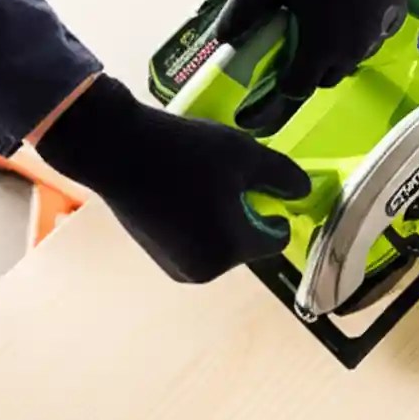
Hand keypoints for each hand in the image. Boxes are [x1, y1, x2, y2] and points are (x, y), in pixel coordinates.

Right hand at [36, 75, 310, 282]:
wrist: (116, 149)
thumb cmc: (184, 152)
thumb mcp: (245, 154)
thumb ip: (283, 176)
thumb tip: (302, 192)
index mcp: (231, 249)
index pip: (277, 239)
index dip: (275, 209)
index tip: (260, 185)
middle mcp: (206, 270)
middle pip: (248, 244)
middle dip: (246, 215)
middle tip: (227, 179)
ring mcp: (179, 267)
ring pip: (222, 244)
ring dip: (222, 219)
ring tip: (203, 184)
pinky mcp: (159, 258)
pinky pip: (197, 244)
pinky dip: (199, 224)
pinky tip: (184, 193)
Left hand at [216, 0, 418, 132]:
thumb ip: (245, 10)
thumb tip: (223, 40)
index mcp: (320, 49)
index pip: (294, 91)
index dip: (274, 99)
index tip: (258, 100)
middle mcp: (352, 52)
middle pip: (323, 78)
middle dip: (303, 72)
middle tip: (286, 49)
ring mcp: (378, 35)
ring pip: (349, 58)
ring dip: (330, 53)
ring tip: (314, 25)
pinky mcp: (396, 16)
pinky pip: (369, 38)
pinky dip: (354, 33)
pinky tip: (345, 8)